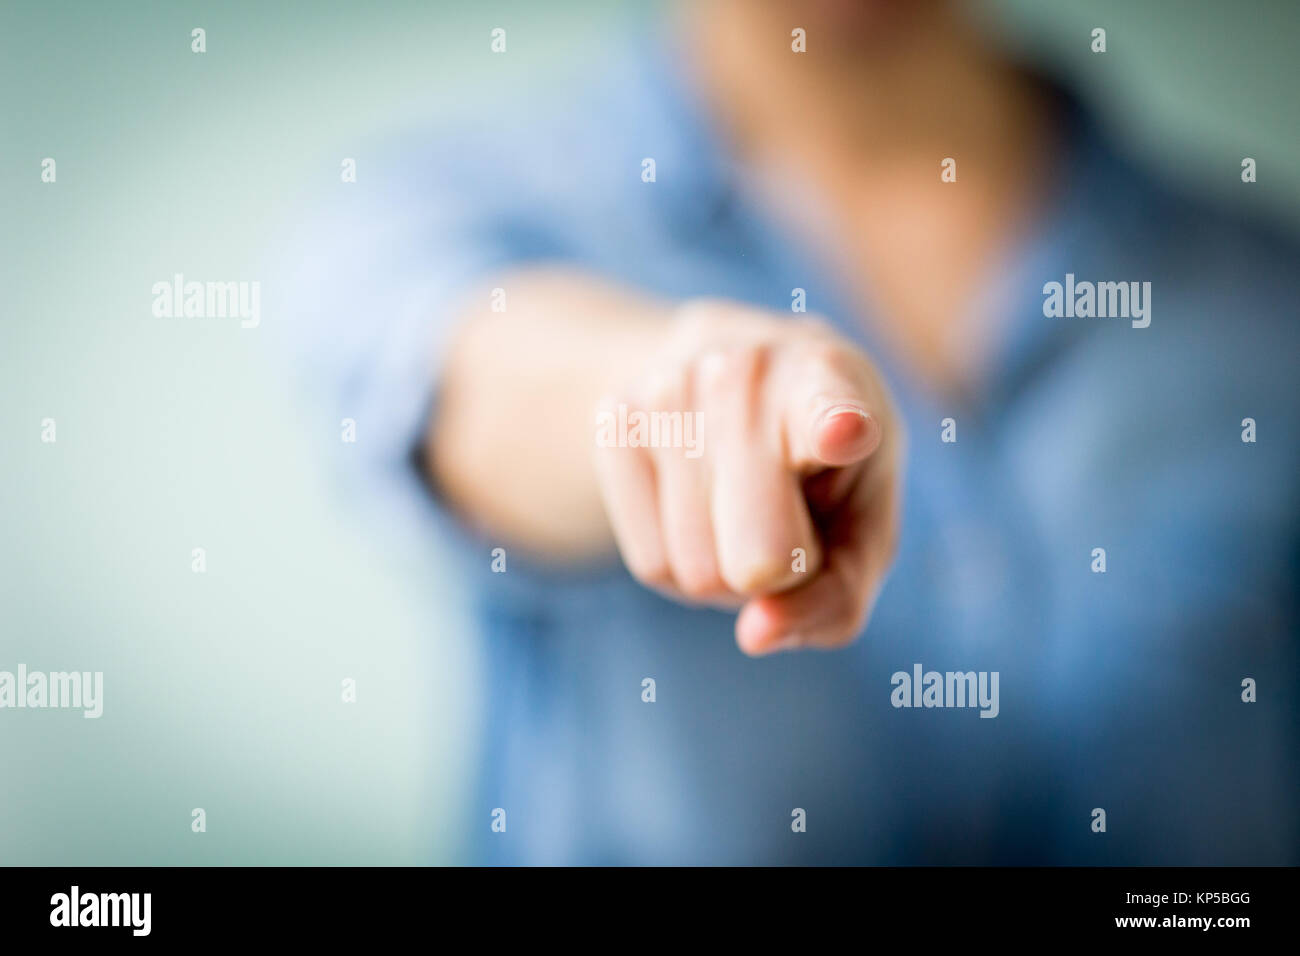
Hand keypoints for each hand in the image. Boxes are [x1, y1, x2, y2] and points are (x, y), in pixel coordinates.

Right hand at [592, 299, 902, 655]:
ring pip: (696, 573)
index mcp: (831, 382)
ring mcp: (669, 389)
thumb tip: (754, 635)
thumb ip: (836, 596)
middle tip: (789, 517)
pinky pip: (652, 564)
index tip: (845, 430)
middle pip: (757, 561)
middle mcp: (746, 373)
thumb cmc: (820, 468)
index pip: (829, 413)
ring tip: (739, 503)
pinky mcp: (612, 420)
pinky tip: (696, 504)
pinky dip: (680, 564)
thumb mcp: (862, 525)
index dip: (837, 427)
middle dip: (777, 575)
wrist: (726, 364)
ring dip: (724, 573)